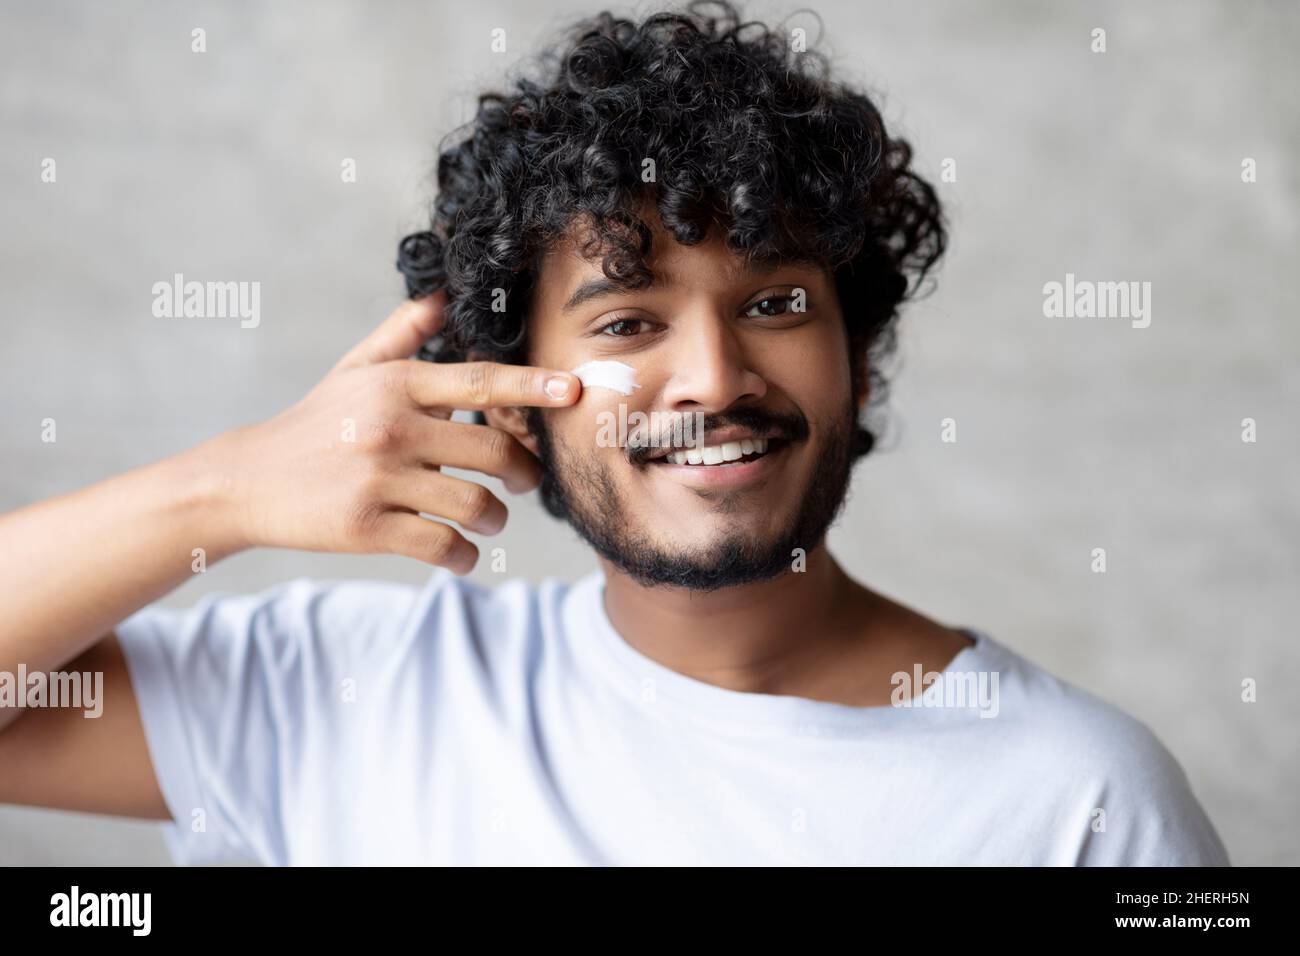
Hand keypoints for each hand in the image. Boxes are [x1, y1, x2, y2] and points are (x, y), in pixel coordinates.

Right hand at [227, 292, 579, 571]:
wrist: (248, 480)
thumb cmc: (315, 424)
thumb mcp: (353, 370)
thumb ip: (402, 335)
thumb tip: (441, 295)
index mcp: (396, 385)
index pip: (480, 381)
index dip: (532, 387)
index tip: (573, 392)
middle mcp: (391, 427)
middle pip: (492, 450)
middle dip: (523, 472)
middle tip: (524, 481)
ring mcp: (378, 479)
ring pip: (474, 504)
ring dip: (495, 517)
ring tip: (491, 517)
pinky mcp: (367, 527)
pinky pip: (442, 546)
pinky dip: (463, 555)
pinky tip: (461, 552)